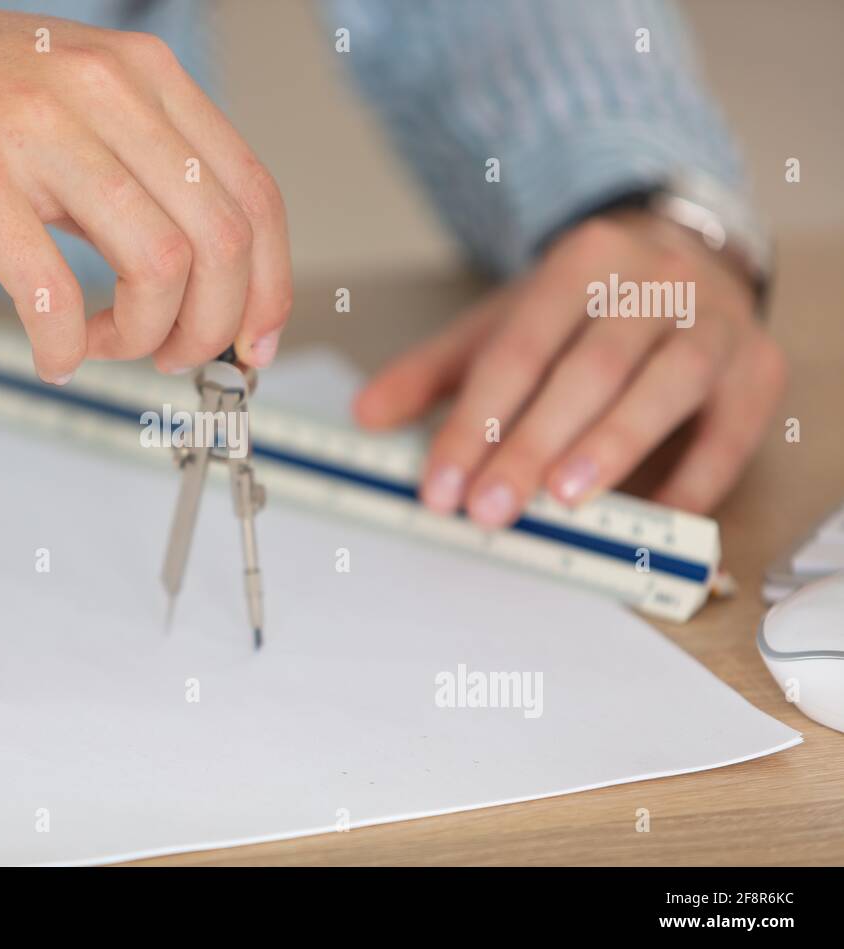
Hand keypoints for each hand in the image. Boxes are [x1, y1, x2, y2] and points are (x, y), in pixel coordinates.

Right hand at [0, 0, 290, 382]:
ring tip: (104, 344)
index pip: (254, 194)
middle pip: (221, 241)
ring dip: (142, 337)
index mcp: (142, 74)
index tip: (252, 343)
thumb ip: (137, 170)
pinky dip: (65, 345)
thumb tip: (201, 275)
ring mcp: (36, 127)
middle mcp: (104, 89)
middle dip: (210, 328)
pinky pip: (50, 289)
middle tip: (170, 356)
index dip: (269, 286)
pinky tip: (53, 354)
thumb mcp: (69, 105)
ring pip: (157, 265)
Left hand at [354, 211, 785, 522]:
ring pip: (664, 386)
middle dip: (532, 444)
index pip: (517, 351)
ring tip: (565, 499)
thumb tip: (366, 415)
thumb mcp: (503, 323)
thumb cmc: (581, 308)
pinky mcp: (757, 370)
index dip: (476, 423)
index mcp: (580, 263)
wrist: (683, 254)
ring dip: (612, 446)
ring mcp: (714, 323)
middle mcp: (654, 283)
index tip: (440, 486)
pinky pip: (731, 430)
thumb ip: (434, 372)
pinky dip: (694, 478)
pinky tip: (654, 519)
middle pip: (588, 369)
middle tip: (489, 507)